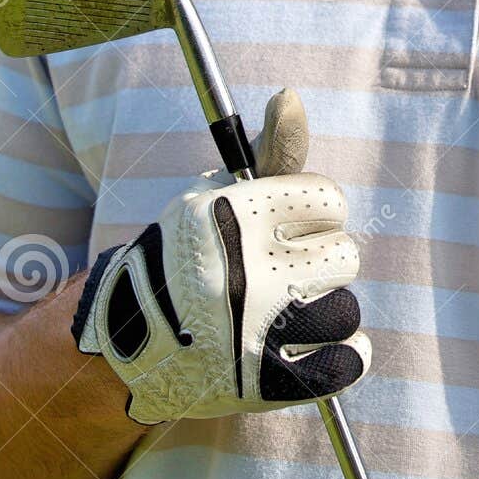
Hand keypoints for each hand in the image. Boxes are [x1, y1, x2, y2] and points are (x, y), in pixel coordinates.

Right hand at [71, 89, 370, 424]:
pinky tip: (320, 343)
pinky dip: (345, 355)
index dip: (315, 214)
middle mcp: (246, 268)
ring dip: (326, 310)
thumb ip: (270, 151)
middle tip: (282, 272)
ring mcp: (255, 330)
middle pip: (344, 256)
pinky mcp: (264, 382)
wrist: (132, 340)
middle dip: (319, 262)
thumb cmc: (192, 252)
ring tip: (288, 311)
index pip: (331, 202)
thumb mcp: (220, 194)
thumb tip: (292, 96)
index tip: (289, 226)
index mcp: (235, 215)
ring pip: (345, 308)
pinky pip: (345, 361)